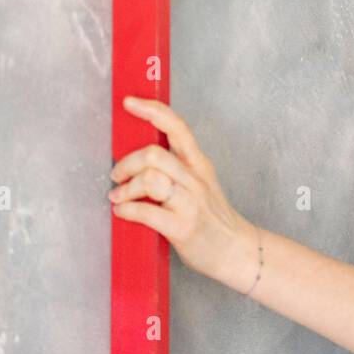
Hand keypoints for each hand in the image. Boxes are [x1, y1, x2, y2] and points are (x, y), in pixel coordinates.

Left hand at [109, 96, 258, 289]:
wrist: (236, 251)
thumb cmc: (213, 219)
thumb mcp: (201, 185)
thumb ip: (176, 170)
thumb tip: (138, 160)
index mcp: (199, 165)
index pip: (177, 127)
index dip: (152, 111)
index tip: (130, 102)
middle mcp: (195, 179)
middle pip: (153, 155)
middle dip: (126, 163)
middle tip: (117, 176)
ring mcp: (189, 203)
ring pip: (149, 179)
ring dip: (125, 188)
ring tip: (119, 197)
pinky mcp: (181, 227)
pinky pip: (145, 212)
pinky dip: (126, 210)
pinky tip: (122, 212)